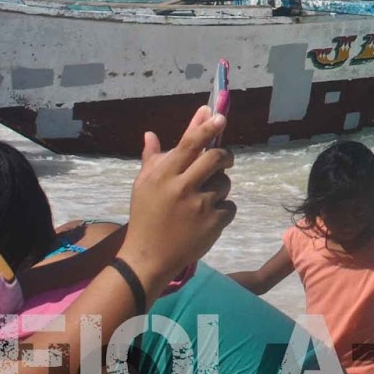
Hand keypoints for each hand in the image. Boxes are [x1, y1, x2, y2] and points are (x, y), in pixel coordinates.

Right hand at [119, 106, 235, 290]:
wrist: (148, 257)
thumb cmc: (146, 216)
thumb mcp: (144, 185)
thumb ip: (153, 157)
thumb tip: (151, 133)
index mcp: (164, 175)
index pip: (190, 144)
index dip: (206, 127)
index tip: (220, 116)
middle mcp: (182, 187)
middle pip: (216, 158)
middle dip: (225, 156)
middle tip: (223, 160)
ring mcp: (200, 206)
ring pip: (225, 183)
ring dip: (220, 187)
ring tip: (203, 200)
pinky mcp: (213, 223)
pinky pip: (229, 205)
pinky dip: (223, 209)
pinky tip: (207, 218)